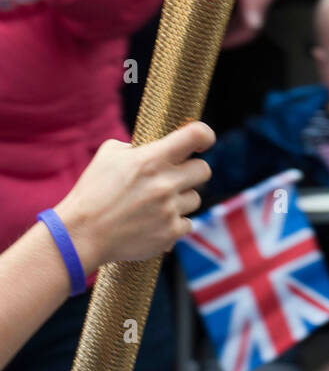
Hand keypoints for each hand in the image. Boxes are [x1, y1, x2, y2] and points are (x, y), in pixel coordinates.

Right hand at [54, 120, 215, 274]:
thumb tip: (158, 145)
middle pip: (203, 170)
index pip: (197, 135)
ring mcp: (169, 210)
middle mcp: (165, 183)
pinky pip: (187, 223)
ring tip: (155, 204)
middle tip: (173, 178)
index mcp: (152, 159)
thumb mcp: (109, 155)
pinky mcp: (170, 233)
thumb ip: (137, 146)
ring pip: (194, 198)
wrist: (81, 235)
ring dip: (180, 200)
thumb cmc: (92, 192)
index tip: (203, 141)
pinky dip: (174, 223)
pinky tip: (154, 222)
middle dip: (191, 171)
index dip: (205, 135)